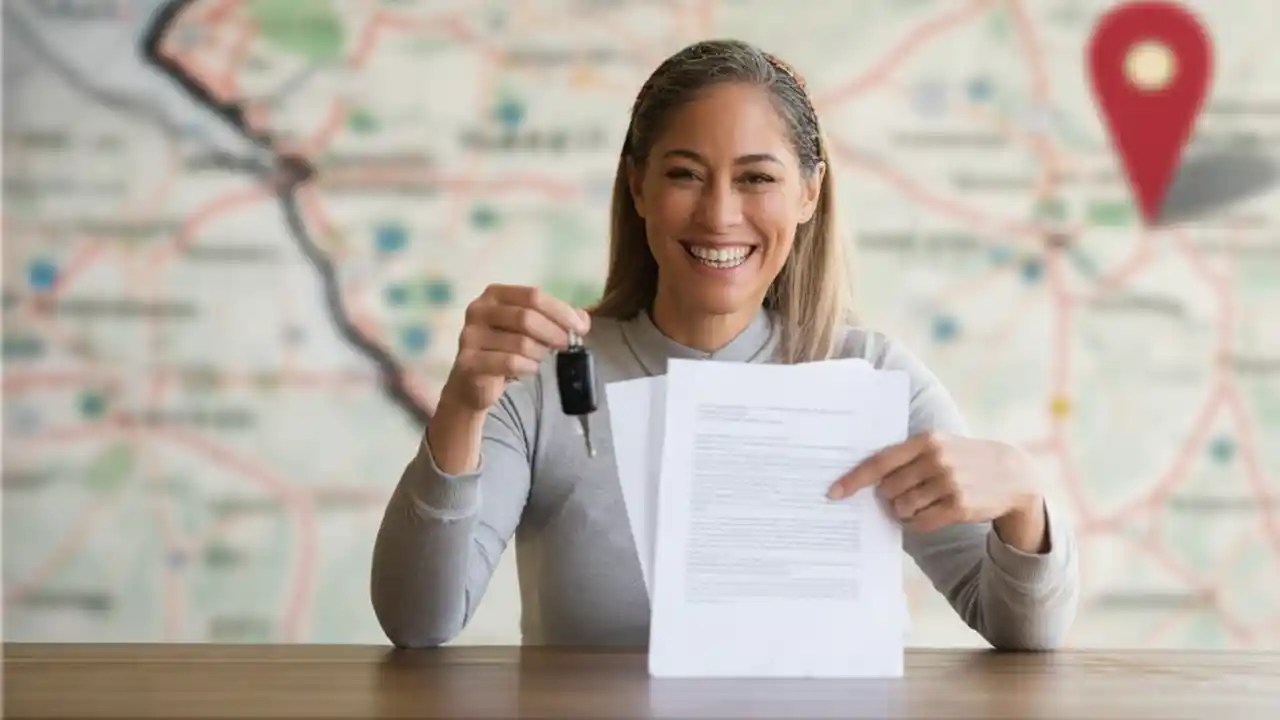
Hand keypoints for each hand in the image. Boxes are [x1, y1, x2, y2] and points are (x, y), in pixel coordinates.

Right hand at [439, 284, 589, 413]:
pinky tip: (530, 369)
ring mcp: (470, 336)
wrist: (473, 383)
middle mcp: (478, 310)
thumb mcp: (531, 330)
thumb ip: (556, 319)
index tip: (581, 328)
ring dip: (540, 353)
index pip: (533, 295)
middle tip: (566, 345)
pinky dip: (528, 367)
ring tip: (542, 358)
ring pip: (520, 343)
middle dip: (554, 332)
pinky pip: (510, 362)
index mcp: (494, 294)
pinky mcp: (468, 362)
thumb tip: (583, 319)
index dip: (560, 311)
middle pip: (526, 317)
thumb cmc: (504, 349)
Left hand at [826, 432, 1045, 546]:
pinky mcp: (959, 506)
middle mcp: (936, 459)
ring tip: (923, 503)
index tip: (834, 492)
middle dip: (889, 497)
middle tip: (906, 494)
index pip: (879, 461)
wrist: (1013, 474)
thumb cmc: (965, 459)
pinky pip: (921, 523)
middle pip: (888, 489)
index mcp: (926, 441)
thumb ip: (907, 456)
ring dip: (904, 511)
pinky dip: (919, 523)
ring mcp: (949, 483)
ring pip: (903, 508)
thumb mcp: (940, 445)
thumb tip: (868, 478)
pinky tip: (931, 514)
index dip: (854, 479)